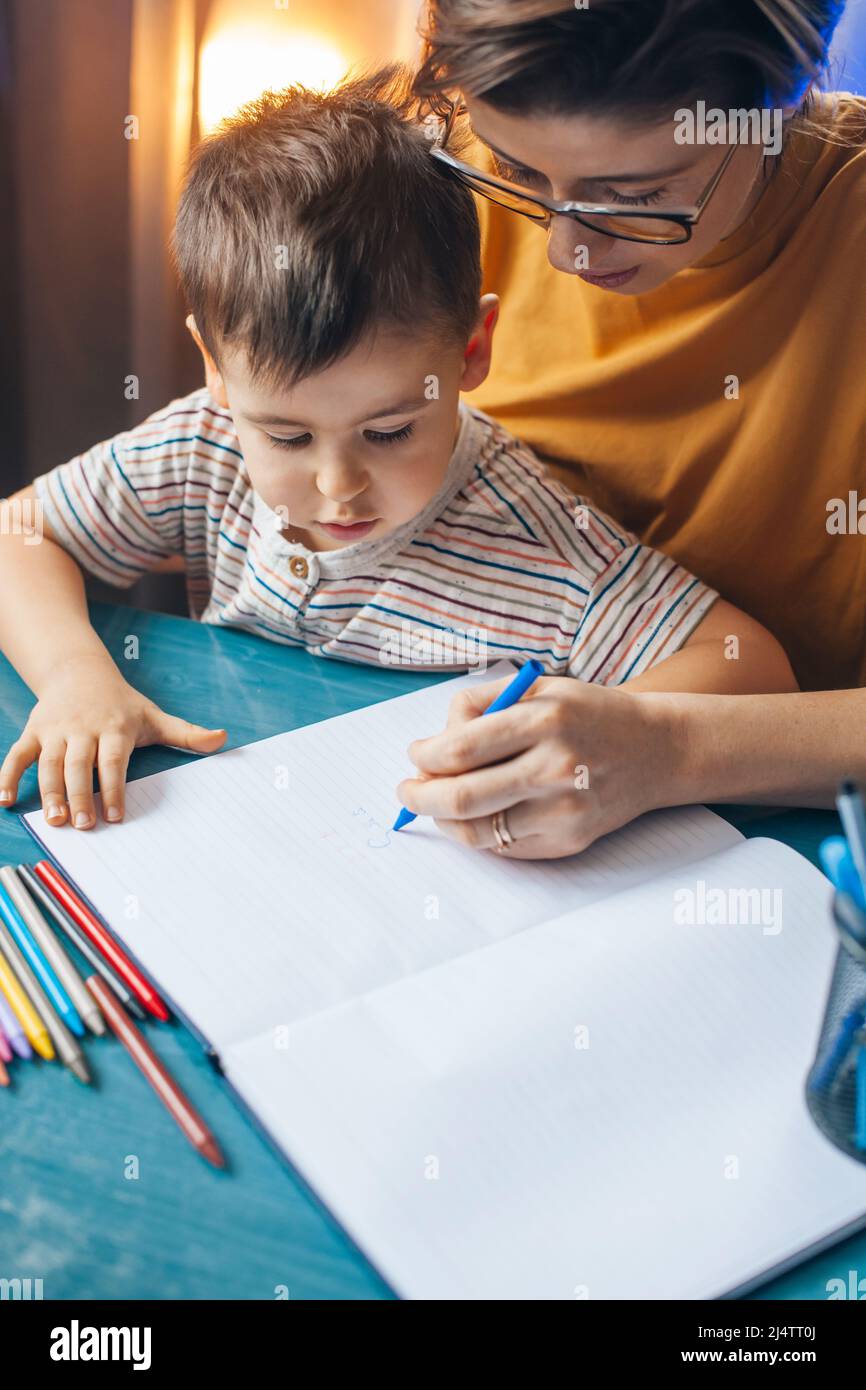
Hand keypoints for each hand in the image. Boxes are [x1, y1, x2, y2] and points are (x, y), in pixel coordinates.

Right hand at [0, 658, 226, 827]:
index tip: (115, 816)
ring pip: (48, 763)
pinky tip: (5, 802)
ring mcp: (55, 731)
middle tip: (83, 826)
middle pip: (79, 765)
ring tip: (55, 820)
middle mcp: (83, 729)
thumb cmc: (121, 703)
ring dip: (49, 793)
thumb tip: (224, 739)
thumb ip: (187, 733)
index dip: (113, 787)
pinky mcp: (33, 732)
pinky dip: (7, 777)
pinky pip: (17, 756)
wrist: (78, 670)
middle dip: (80, 795)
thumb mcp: (154, 715)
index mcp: (114, 727)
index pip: (113, 760)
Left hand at [396, 673, 682, 859]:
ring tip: (437, 804)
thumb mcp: (541, 688)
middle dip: (420, 797)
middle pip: (462, 797)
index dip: (424, 757)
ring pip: (477, 831)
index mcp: (545, 720)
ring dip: (444, 819)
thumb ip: (483, 706)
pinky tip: (475, 815)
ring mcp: (564, 810)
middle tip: (407, 791)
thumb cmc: (589, 714)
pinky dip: (477, 833)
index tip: (415, 755)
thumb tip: (433, 745)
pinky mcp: (569, 840)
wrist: (656, 751)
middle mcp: (555, 767)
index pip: (461, 748)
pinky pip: (504, 847)